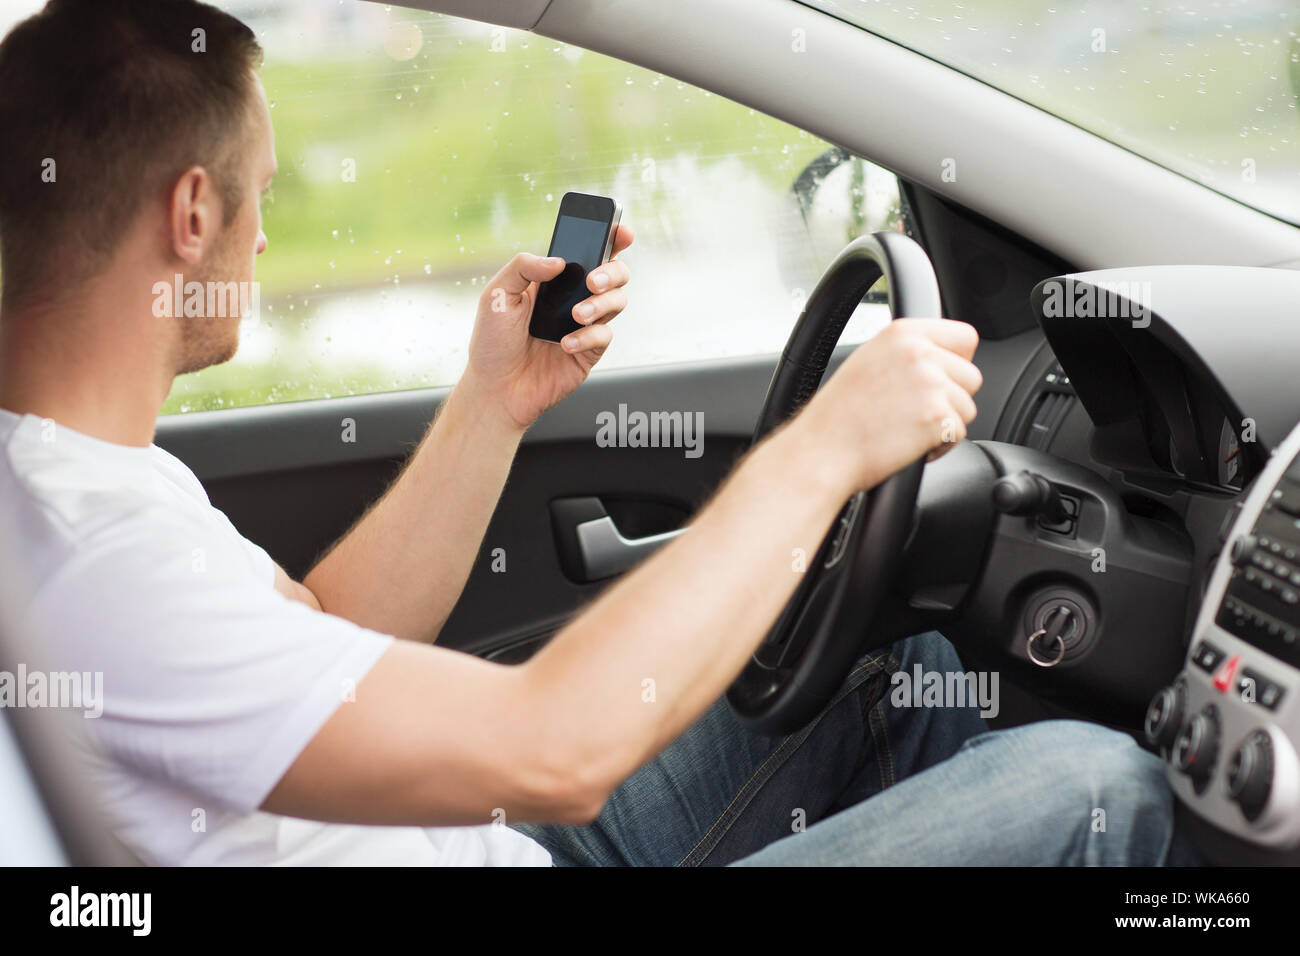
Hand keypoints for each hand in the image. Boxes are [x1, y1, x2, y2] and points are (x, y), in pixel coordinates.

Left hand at [463, 225, 633, 429]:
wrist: (495, 389)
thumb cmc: (493, 342)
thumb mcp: (497, 294)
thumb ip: (523, 267)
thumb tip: (558, 261)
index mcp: (554, 279)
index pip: (588, 252)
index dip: (611, 238)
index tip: (621, 231)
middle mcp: (573, 299)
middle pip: (614, 274)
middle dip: (613, 271)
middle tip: (593, 281)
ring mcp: (584, 325)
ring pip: (617, 302)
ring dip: (602, 303)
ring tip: (576, 314)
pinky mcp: (589, 352)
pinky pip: (604, 336)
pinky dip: (588, 336)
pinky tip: (565, 344)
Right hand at [793, 318, 981, 493]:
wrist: (823, 450)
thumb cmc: (837, 415)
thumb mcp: (868, 360)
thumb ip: (907, 351)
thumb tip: (941, 356)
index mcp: (903, 333)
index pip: (964, 337)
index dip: (956, 362)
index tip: (940, 379)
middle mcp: (920, 353)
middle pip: (971, 376)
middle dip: (951, 398)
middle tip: (915, 411)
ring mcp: (931, 385)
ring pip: (967, 407)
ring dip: (945, 423)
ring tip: (908, 429)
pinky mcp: (937, 418)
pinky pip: (959, 432)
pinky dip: (940, 445)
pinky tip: (910, 444)